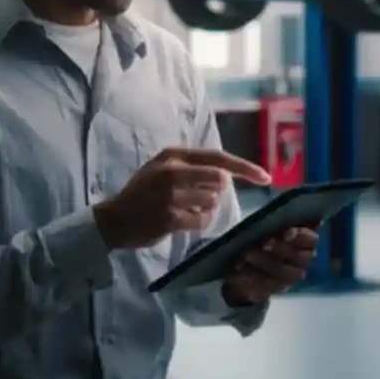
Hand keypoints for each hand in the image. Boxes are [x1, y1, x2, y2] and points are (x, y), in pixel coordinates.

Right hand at [93, 147, 270, 249]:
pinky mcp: (169, 217)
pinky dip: (197, 223)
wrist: (113, 218)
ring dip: (204, 209)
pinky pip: (201, 221)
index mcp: (173, 155)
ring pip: (212, 202)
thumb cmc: (142, 193)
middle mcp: (172, 171)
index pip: (219, 158)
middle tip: (196, 199)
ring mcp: (170, 195)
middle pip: (219, 180)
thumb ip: (193, 168)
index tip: (266, 177)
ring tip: (183, 210)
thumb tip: (227, 176)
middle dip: (216, 193)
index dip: (245, 168)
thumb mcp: (163, 169)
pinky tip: (180, 222)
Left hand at [221, 225, 318, 306]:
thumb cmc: (263, 235)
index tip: (286, 232)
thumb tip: (268, 213)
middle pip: (299, 257)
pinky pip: (266, 285)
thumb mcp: (269, 224)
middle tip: (265, 242)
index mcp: (307, 242)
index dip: (301, 236)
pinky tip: (240, 265)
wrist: (248, 261)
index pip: (311, 240)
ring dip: (264, 262)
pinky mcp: (273, 289)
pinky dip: (252, 275)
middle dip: (281, 248)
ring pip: (283, 273)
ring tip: (248, 254)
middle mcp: (303, 262)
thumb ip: (275, 220)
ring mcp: (290, 278)